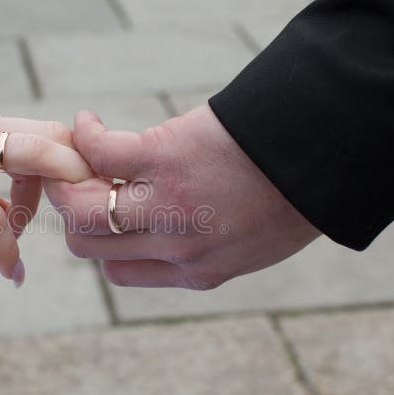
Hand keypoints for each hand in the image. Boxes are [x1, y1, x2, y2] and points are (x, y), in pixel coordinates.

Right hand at [0, 96, 93, 284]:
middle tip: (83, 216)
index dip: (76, 162)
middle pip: (58, 136)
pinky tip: (12, 273)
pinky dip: (7, 250)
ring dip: (42, 208)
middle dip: (82, 175)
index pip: (50, 130)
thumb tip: (6, 211)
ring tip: (14, 241)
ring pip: (37, 162)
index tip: (77, 199)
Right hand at [43, 105, 319, 288]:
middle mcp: (176, 245)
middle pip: (88, 243)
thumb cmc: (295, 191)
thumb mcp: (255, 243)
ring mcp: (167, 204)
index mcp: (197, 271)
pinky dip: (86, 135)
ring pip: (79, 207)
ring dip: (65, 177)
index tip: (104, 212)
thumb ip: (209, 247)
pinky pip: (100, 152)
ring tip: (74, 154)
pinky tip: (90, 122)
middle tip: (78, 179)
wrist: (328, 153)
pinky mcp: (165, 157)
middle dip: (73, 212)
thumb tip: (173, 234)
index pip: (119, 272)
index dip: (103, 243)